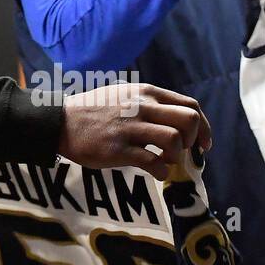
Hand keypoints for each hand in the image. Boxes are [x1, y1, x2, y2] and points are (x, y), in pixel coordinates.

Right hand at [58, 83, 211, 180]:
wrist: (61, 122)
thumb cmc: (95, 111)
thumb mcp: (125, 95)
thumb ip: (150, 104)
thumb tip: (176, 121)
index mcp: (147, 93)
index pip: (191, 105)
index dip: (204, 126)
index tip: (203, 143)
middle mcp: (142, 107)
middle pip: (189, 120)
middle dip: (193, 141)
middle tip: (183, 152)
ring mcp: (131, 128)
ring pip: (174, 140)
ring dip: (176, 156)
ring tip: (165, 160)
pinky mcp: (119, 150)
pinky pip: (153, 162)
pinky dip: (161, 170)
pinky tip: (156, 171)